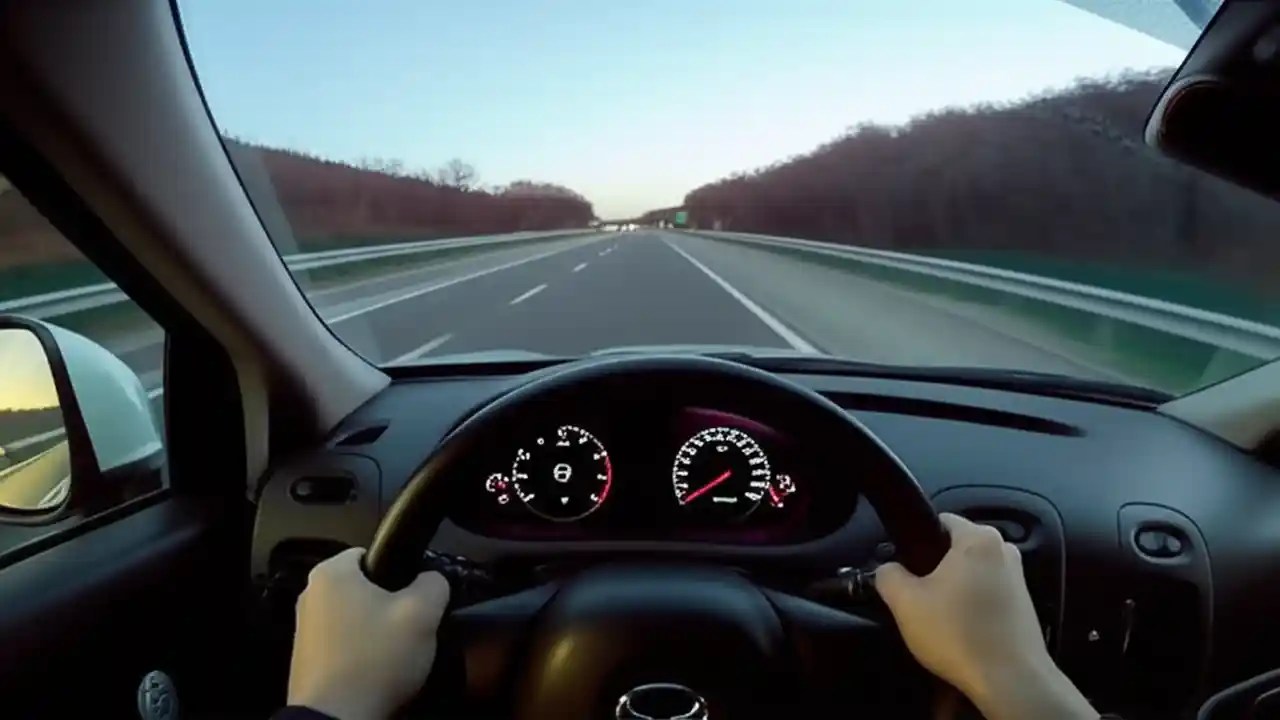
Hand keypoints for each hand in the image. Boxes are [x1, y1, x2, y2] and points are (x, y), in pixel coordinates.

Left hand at [288, 547, 449, 719]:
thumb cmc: (376, 658)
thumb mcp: (422, 614)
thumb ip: (434, 584)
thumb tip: (430, 580)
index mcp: (330, 572)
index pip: (374, 553)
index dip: (402, 572)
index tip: (416, 598)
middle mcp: (309, 594)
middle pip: (366, 588)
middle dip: (390, 605)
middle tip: (411, 628)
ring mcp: (303, 629)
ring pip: (356, 618)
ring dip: (376, 632)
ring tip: (395, 654)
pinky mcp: (304, 659)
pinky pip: (343, 644)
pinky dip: (360, 654)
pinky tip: (376, 672)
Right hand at [876, 513, 1094, 719]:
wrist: (1011, 681)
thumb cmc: (958, 634)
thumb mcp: (905, 603)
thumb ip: (887, 575)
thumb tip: (888, 569)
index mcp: (978, 538)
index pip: (939, 521)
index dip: (915, 542)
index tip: (905, 570)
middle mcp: (1005, 550)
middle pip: (956, 550)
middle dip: (935, 570)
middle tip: (917, 599)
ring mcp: (1019, 579)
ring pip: (972, 576)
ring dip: (954, 592)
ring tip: (939, 621)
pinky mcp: (1025, 606)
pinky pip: (988, 597)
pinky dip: (972, 609)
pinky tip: (962, 633)